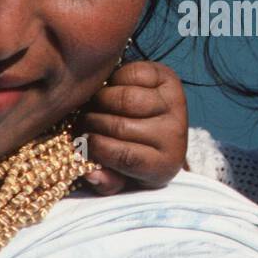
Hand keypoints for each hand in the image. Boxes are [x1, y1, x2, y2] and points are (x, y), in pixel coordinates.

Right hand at [77, 60, 187, 194]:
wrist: (160, 126)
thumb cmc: (133, 155)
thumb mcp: (121, 178)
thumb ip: (105, 182)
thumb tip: (90, 173)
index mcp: (164, 165)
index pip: (127, 157)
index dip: (97, 148)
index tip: (82, 142)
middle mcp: (175, 135)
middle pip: (120, 126)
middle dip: (91, 123)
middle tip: (82, 122)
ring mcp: (175, 104)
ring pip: (125, 98)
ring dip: (100, 100)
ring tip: (94, 106)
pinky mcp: (169, 78)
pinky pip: (133, 74)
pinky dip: (115, 79)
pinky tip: (113, 88)